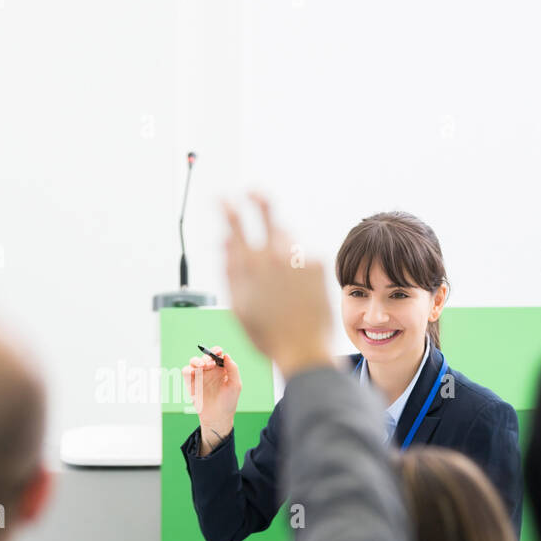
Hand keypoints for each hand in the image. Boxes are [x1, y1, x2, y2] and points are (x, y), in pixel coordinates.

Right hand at [181, 348, 241, 454]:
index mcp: (221, 369)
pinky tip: (193, 372)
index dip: (216, 351)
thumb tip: (226, 355)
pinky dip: (187, 369)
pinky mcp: (191, 383)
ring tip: (202, 366)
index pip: (217, 355)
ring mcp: (199, 376)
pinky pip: (186, 372)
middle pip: (205, 356)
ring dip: (196, 361)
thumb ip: (233, 369)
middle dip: (206, 356)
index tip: (217, 352)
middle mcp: (210, 371)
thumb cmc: (228, 402)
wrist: (217, 417)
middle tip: (210, 364)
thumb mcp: (235, 385)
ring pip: (194, 361)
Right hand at [223, 192, 332, 377]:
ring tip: (282, 279)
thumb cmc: (268, 335)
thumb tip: (224, 242)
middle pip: (266, 216)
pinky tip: (300, 289)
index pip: (235, 227)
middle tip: (254, 191)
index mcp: (248, 266)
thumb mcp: (238, 307)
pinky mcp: (316, 262)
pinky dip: (298, 266)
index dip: (228, 209)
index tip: (224, 199)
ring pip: (285, 238)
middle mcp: (271, 256)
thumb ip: (230, 271)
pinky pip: (303, 255)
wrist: (304, 349)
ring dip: (280, 245)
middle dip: (258, 201)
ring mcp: (296, 257)